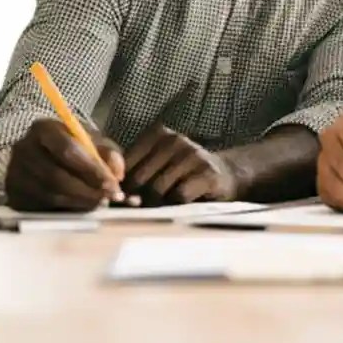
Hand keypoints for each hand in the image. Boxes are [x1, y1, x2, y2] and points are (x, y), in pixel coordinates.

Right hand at [4, 118, 125, 210]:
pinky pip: (43, 208)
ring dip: (80, 203)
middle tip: (109, 198)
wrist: (38, 153)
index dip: (92, 169)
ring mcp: (14, 173)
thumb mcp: (91, 140)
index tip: (113, 184)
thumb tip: (116, 173)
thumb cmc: (70, 145)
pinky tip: (82, 208)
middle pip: (57, 177)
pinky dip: (67, 211)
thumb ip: (108, 153)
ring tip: (99, 203)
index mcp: (43, 129)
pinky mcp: (14, 195)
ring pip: (51, 195)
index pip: (67, 150)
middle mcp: (23, 149)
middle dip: (88, 191)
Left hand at [121, 121, 241, 204]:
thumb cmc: (181, 174)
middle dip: (136, 198)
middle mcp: (174, 140)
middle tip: (142, 208)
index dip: (122, 185)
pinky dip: (175, 206)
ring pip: (157, 188)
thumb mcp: (157, 165)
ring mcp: (192, 154)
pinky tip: (181, 205)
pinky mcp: (208, 173)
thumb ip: (136, 174)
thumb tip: (118, 197)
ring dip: (156, 204)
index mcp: (156, 133)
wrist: (223, 175)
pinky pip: (180, 196)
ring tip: (162, 206)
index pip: (125, 163)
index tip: (125, 198)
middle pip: (139, 177)